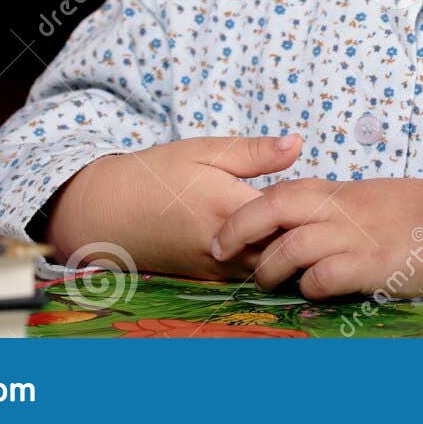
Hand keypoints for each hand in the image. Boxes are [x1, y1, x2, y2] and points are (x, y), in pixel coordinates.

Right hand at [43, 134, 302, 280]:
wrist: (107, 213)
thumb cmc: (156, 174)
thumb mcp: (205, 151)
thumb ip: (255, 152)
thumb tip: (298, 143)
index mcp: (229, 209)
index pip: (290, 217)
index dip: (308, 205)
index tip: (315, 191)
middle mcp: (226, 248)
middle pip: (285, 248)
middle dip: (302, 232)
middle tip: (313, 213)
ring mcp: (216, 269)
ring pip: (269, 267)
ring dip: (284, 248)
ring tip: (293, 225)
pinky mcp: (208, 280)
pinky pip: (249, 275)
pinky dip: (263, 259)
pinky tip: (267, 239)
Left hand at [209, 177, 422, 298]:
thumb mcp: (377, 200)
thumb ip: (342, 207)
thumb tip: (311, 220)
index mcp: (344, 193)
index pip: (284, 190)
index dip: (249, 210)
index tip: (227, 231)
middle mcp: (344, 210)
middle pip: (276, 207)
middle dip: (240, 229)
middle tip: (220, 252)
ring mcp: (358, 237)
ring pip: (293, 244)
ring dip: (271, 267)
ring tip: (268, 282)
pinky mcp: (374, 265)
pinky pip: (325, 275)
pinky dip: (310, 286)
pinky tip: (313, 291)